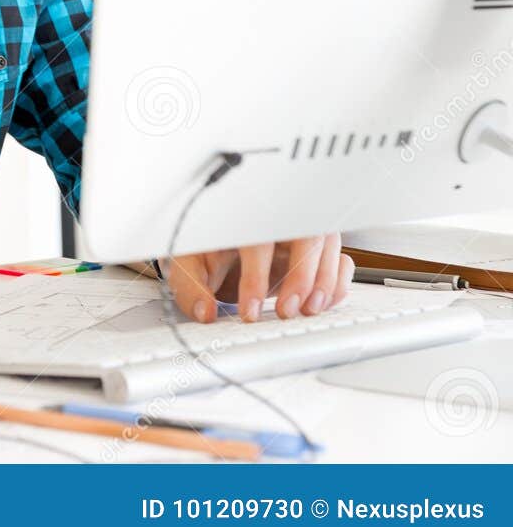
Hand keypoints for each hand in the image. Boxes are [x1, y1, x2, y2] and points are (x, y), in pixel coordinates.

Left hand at [163, 233, 354, 323]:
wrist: (215, 244)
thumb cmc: (202, 248)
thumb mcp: (187, 265)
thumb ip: (191, 289)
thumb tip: (204, 312)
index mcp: (240, 215)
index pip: (255, 240)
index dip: (255, 277)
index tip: (249, 310)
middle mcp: (274, 217)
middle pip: (303, 236)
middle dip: (300, 277)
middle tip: (287, 312)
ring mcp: (297, 229)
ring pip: (327, 244)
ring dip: (324, 281)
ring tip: (308, 310)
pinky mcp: (313, 247)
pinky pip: (339, 258)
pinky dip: (337, 281)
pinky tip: (322, 303)